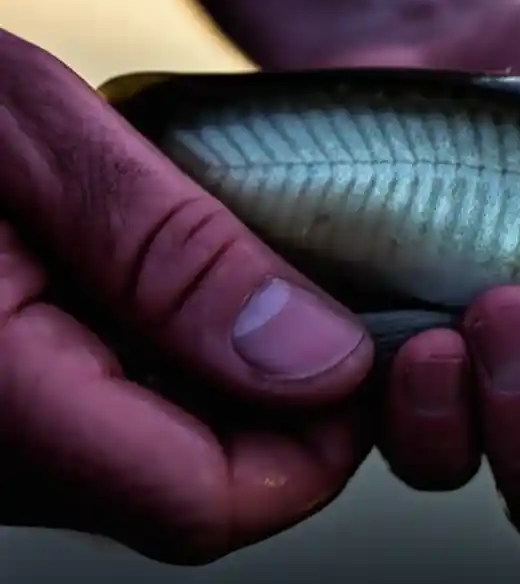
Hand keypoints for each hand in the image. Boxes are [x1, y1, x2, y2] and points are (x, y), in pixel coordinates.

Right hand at [0, 29, 376, 562]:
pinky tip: (188, 290)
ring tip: (257, 277)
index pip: (206, 502)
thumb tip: (322, 362)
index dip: (318, 434)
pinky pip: (120, 434)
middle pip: (199, 496)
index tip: (365, 335)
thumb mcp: (26, 135)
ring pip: (165, 470)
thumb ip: (170, 253)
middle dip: (293, 412)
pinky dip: (182, 375)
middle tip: (328, 292)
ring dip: (241, 391)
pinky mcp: (4, 423)